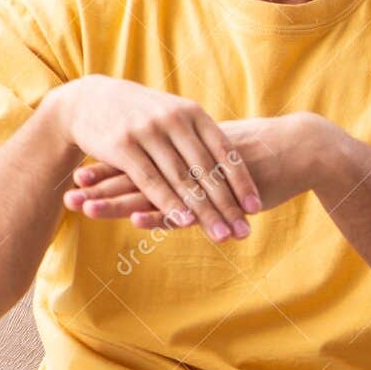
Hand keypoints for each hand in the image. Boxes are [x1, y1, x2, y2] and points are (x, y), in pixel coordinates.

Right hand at [47, 74, 260, 241]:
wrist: (90, 99)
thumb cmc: (142, 113)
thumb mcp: (175, 115)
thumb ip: (201, 135)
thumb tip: (237, 158)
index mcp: (193, 114)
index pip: (225, 152)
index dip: (241, 181)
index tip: (256, 208)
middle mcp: (175, 121)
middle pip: (207, 170)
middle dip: (228, 204)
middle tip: (245, 231)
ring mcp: (149, 133)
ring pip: (183, 179)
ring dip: (204, 211)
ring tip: (222, 235)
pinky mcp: (123, 147)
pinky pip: (151, 181)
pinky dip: (170, 203)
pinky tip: (185, 222)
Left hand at [63, 114, 326, 231]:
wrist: (303, 149)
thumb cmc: (266, 157)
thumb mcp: (225, 154)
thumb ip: (201, 161)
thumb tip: (181, 165)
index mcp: (187, 150)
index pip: (141, 159)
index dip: (110, 169)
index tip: (78, 176)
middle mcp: (190, 160)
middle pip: (137, 175)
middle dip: (101, 187)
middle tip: (68, 195)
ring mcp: (204, 178)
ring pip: (153, 192)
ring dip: (117, 202)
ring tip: (83, 209)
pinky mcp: (221, 194)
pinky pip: (186, 208)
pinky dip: (161, 213)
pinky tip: (136, 220)